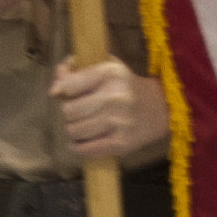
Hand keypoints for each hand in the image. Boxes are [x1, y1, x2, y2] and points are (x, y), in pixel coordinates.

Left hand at [52, 58, 169, 164]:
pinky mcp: (120, 144)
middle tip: (80, 111)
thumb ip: (77, 69)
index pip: (69, 84)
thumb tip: (54, 90)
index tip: (65, 93)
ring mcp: (118, 122)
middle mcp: (114, 97)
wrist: (162, 108)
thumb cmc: (127, 85)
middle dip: (70, 111)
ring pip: (73, 131)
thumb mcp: (107, 66)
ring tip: (84, 125)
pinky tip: (82, 141)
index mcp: (110, 73)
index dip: (62, 89)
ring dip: (75, 129)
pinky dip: (78, 147)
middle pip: (68, 111)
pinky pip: (85, 150)